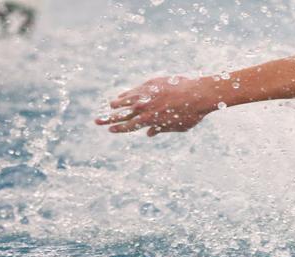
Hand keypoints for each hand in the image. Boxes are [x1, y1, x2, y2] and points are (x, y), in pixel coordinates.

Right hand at [96, 77, 216, 136]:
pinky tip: (123, 96)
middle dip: (108, 118)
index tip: (110, 130)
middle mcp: (144, 107)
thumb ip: (161, 129)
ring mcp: (146, 94)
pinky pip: (135, 90)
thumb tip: (149, 133)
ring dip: (116, 104)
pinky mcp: (150, 84)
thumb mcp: (177, 127)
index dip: (119, 128)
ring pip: (126, 99)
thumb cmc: (191, 114)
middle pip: (121, 114)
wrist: (198, 94)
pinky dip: (127, 94)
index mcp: (150, 120)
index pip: (129, 126)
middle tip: (96, 121)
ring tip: (110, 106)